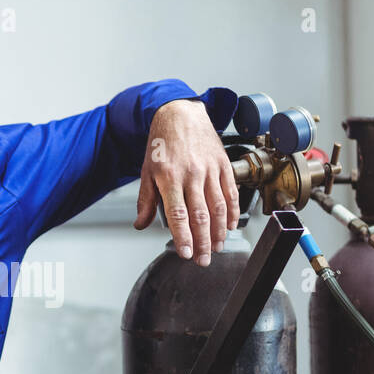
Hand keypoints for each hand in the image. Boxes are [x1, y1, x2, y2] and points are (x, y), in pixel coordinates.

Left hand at [133, 98, 239, 264]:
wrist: (179, 112)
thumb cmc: (161, 142)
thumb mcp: (146, 170)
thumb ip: (146, 200)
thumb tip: (140, 224)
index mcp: (169, 177)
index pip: (178, 215)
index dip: (183, 238)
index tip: (186, 254)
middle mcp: (191, 174)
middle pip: (200, 216)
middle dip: (203, 242)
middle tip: (204, 260)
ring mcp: (209, 169)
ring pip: (218, 207)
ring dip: (220, 231)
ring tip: (218, 247)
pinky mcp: (222, 165)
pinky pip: (231, 192)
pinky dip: (232, 212)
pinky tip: (230, 226)